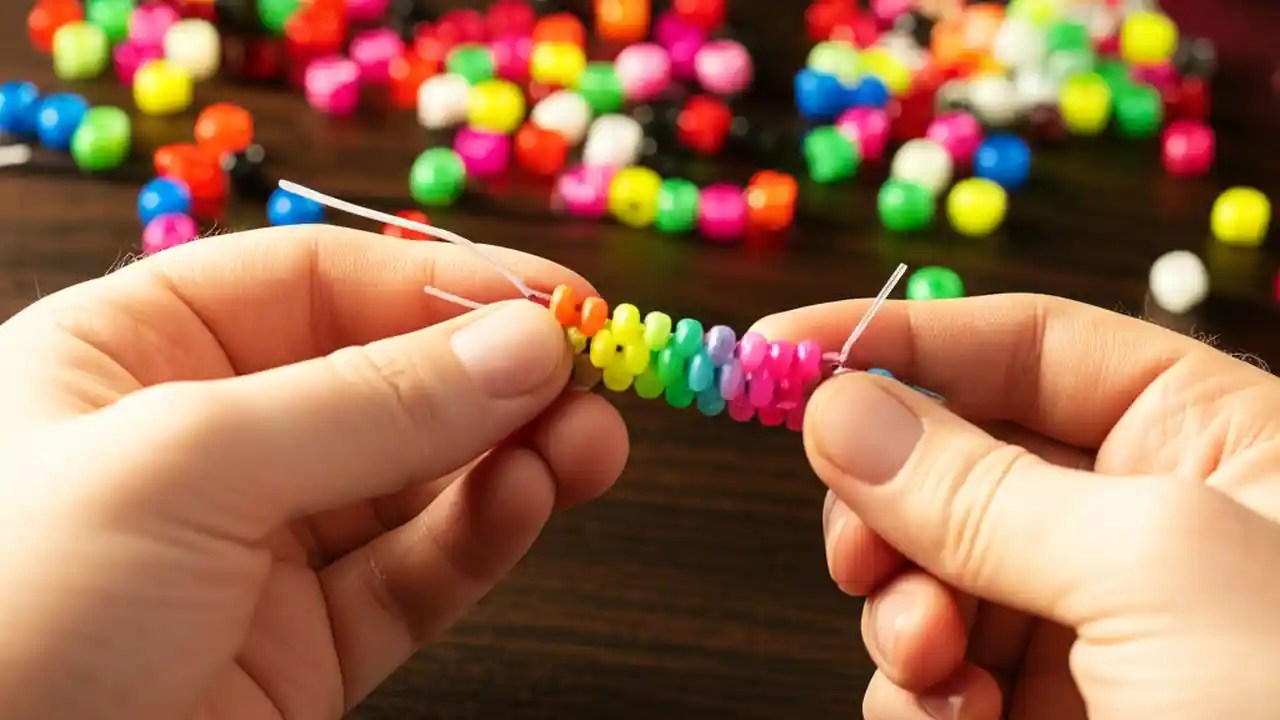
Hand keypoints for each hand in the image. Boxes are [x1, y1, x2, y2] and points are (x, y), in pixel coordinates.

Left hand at [0, 226, 628, 719]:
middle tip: (590, 374)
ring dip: (512, 455)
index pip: (314, 287)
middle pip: (382, 381)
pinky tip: (531, 498)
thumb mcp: (184, 469)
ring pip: (417, 482)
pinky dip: (483, 535)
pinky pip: (415, 574)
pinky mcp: (305, 649)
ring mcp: (257, 553)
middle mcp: (200, 449)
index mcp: (129, 358)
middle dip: (492, 376)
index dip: (440, 282)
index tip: (554, 298)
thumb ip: (369, 404)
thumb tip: (522, 344)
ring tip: (589, 443)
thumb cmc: (1, 624)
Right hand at [754, 294, 1279, 719]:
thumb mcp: (1154, 574)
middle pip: (955, 457)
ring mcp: (1093, 620)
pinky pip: (937, 668)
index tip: (779, 349)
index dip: (898, 337)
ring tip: (931, 657)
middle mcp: (1144, 520)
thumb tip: (843, 412)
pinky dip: (918, 690)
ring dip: (902, 610)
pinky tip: (957, 717)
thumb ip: (983, 486)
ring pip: (929, 568)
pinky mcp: (1053, 707)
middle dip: (891, 503)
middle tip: (860, 545)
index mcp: (1211, 439)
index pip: (1026, 344)